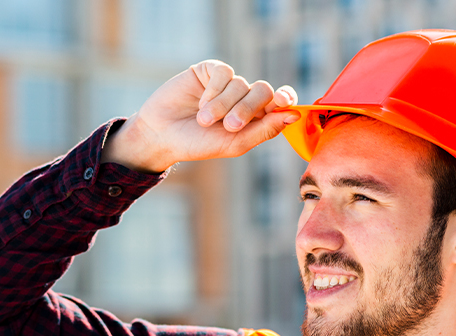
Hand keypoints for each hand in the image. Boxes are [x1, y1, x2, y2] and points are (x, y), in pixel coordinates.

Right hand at [100, 60, 300, 173]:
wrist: (161, 136)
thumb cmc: (197, 144)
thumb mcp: (234, 144)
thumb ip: (265, 130)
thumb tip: (295, 115)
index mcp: (254, 117)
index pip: (280, 100)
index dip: (285, 98)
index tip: (281, 102)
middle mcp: (243, 98)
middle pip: (263, 90)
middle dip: (248, 109)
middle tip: (230, 126)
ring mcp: (226, 83)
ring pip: (241, 83)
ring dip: (223, 105)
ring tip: (204, 120)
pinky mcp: (209, 71)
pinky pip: (224, 73)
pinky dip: (214, 91)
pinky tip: (200, 103)